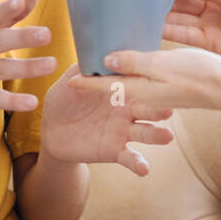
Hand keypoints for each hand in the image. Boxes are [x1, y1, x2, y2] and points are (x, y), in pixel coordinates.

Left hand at [40, 63, 174, 175]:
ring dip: (157, 135)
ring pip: (145, 133)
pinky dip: (139, 164)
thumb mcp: (71, 80)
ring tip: (167, 137)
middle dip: (160, 109)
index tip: (159, 79)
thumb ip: (85, 68)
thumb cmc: (64, 99)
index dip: (147, 83)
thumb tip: (96, 50)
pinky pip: (130, 158)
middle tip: (169, 109)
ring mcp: (123, 131)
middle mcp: (127, 110)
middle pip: (149, 109)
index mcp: (121, 91)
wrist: (51, 130)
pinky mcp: (115, 151)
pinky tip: (145, 169)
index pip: (137, 85)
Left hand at [68, 46, 220, 113]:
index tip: (67, 78)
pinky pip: (148, 84)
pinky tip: (140, 65)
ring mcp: (160, 97)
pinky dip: (138, 74)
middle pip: (116, 87)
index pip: (105, 84)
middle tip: (85, 66)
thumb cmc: (200, 74)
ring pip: (132, 87)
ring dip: (120, 78)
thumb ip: (134, 62)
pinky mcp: (173, 93)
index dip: (86, 80)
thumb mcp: (162, 65)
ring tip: (108, 65)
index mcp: (140, 90)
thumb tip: (107, 58)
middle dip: (101, 79)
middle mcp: (147, 96)